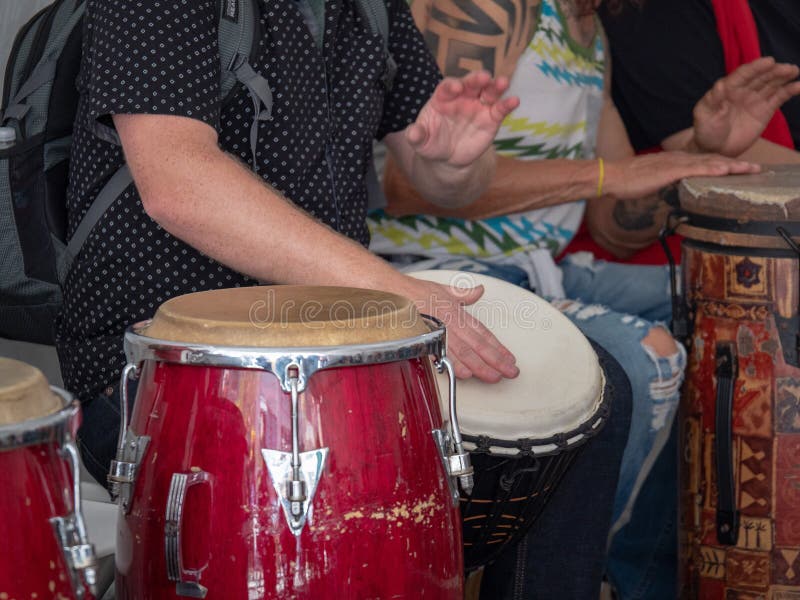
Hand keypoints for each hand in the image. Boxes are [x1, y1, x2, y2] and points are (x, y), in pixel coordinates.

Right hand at [394, 276, 518, 382]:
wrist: (394, 292)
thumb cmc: (416, 291)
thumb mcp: (444, 289)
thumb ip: (463, 293)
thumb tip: (479, 290)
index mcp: (458, 313)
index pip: (484, 333)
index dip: (499, 347)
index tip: (510, 358)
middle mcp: (453, 323)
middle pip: (479, 345)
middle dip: (497, 360)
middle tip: (511, 373)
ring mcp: (441, 332)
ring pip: (465, 353)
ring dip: (480, 366)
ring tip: (494, 377)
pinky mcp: (427, 339)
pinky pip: (444, 354)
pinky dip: (454, 364)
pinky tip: (465, 375)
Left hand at [406, 71, 519, 167]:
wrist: (448, 157)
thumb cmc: (432, 143)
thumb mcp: (421, 142)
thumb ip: (417, 136)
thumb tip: (412, 134)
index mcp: (443, 97)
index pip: (447, 87)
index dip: (451, 86)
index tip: (456, 88)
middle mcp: (462, 97)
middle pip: (470, 83)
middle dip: (476, 79)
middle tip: (483, 77)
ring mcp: (478, 105)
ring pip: (488, 91)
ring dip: (496, 86)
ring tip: (503, 82)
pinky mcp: (491, 118)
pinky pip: (500, 109)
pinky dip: (508, 104)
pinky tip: (515, 101)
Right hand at [605, 151, 759, 199]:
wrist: (611, 177)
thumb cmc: (626, 182)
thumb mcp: (651, 182)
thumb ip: (666, 183)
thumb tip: (675, 191)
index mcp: (674, 161)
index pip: (704, 161)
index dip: (724, 164)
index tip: (740, 169)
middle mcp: (678, 159)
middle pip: (712, 159)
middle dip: (736, 164)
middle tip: (755, 169)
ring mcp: (674, 163)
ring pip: (708, 162)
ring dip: (731, 165)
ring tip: (749, 169)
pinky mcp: (669, 170)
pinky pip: (695, 168)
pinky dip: (712, 168)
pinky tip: (725, 169)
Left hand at [692, 57, 799, 155]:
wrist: (714, 148)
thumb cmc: (705, 131)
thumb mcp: (703, 116)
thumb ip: (712, 101)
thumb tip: (720, 85)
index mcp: (727, 89)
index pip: (743, 74)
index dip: (756, 67)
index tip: (769, 61)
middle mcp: (743, 90)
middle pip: (760, 77)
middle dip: (774, 71)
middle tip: (788, 68)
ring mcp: (755, 99)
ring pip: (771, 84)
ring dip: (783, 77)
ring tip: (794, 71)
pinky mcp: (765, 110)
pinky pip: (779, 97)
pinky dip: (789, 91)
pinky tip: (798, 87)